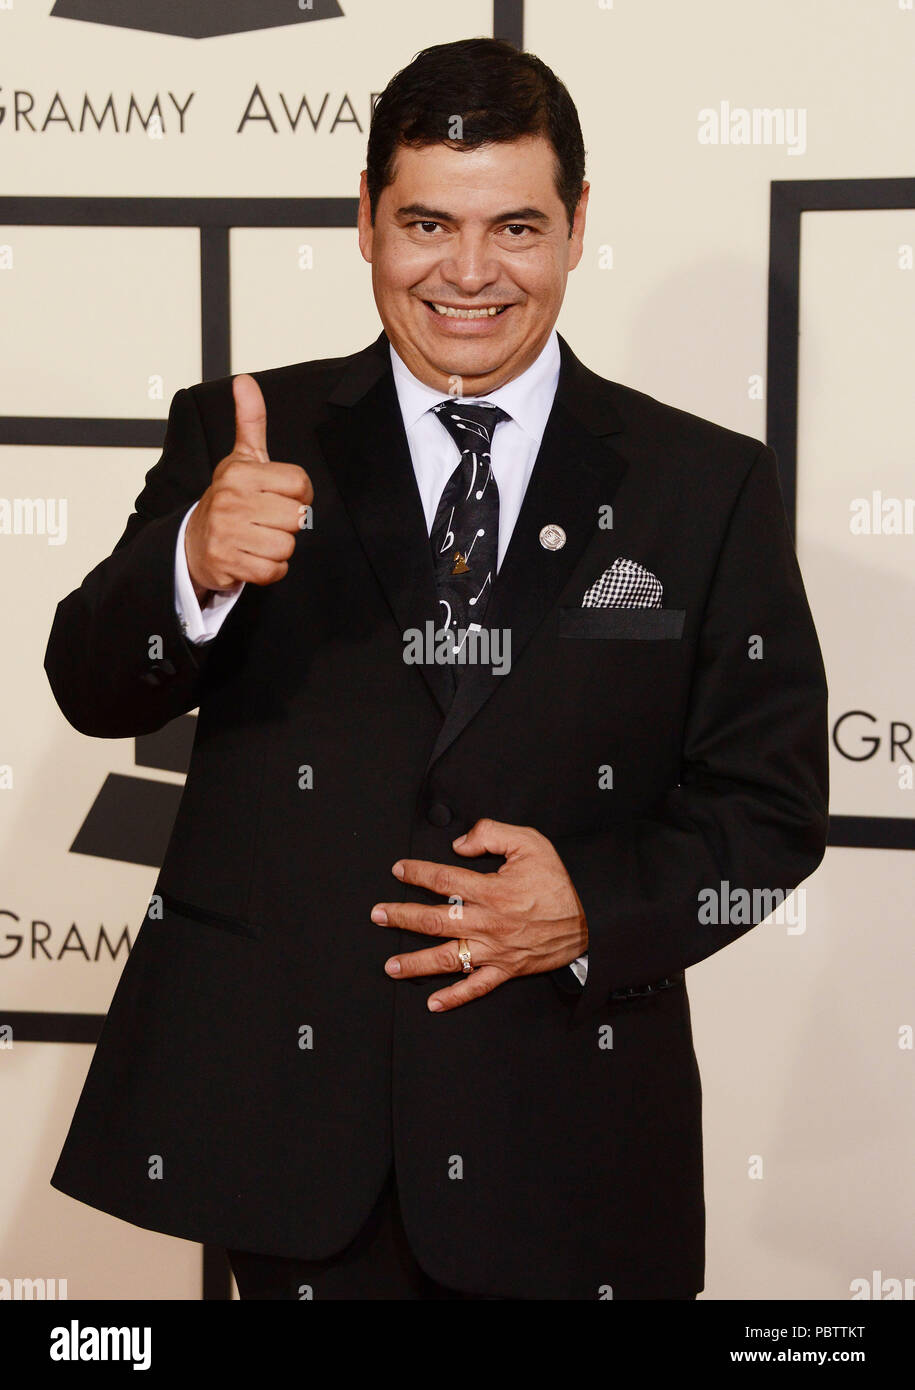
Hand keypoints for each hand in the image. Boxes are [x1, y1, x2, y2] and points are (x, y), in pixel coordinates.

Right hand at [184, 374, 313, 597]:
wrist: (192, 543)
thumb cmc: (228, 499)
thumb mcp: (239, 458)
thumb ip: (250, 421)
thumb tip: (245, 381)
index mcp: (239, 472)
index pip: (300, 484)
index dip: (300, 495)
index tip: (283, 497)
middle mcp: (231, 499)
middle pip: (297, 518)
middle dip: (288, 524)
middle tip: (267, 520)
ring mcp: (227, 532)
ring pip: (287, 546)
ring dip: (279, 548)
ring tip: (259, 538)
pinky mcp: (227, 562)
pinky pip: (273, 571)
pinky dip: (270, 570)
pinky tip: (254, 557)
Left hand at [372, 818, 587, 1011]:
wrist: (589, 921)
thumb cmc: (558, 884)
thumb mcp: (531, 843)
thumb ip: (492, 835)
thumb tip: (460, 844)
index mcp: (492, 891)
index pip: (444, 880)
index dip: (418, 873)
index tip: (399, 870)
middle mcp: (488, 923)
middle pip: (435, 920)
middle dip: (402, 917)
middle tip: (378, 915)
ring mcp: (495, 950)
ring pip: (448, 958)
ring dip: (416, 962)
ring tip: (391, 966)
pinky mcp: (506, 969)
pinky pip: (476, 987)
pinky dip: (454, 997)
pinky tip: (433, 1002)